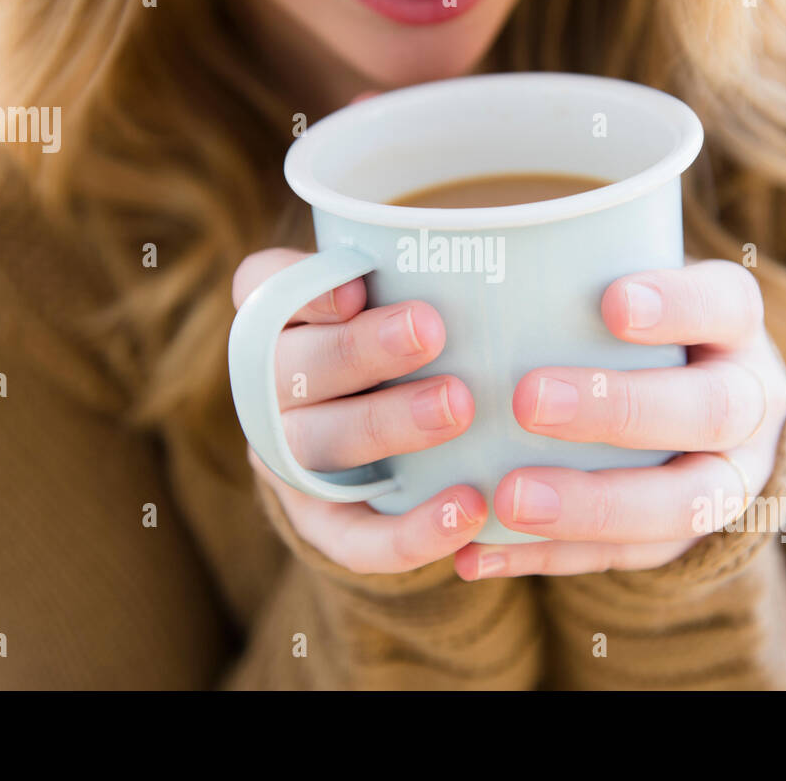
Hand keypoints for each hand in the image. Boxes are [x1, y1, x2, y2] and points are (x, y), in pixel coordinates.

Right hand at [232, 247, 488, 573]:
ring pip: (319, 444)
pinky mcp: (320, 522)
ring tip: (458, 405)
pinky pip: (352, 538)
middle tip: (431, 331)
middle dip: (360, 349)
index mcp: (283, 318)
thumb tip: (521, 247)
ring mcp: (290, 458)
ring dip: (386, 423)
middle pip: (293, 366)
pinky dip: (408, 531)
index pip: (264, 289)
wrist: (390, 449)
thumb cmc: (413, 345)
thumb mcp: (410, 294)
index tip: (355, 286)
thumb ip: (432, 270)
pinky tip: (470, 509)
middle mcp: (272, 387)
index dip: (302, 289)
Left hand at [454, 259, 785, 579]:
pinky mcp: (685, 539)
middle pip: (709, 410)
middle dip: (620, 408)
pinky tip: (480, 552)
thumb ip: (575, 270)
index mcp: (734, 326)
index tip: (612, 302)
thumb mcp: (633, 284)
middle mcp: (749, 403)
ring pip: (682, 504)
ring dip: (591, 504)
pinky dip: (548, 558)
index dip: (678, 305)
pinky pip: (625, 558)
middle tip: (529, 399)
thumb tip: (454, 251)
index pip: (725, 305)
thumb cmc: (636, 331)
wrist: (700, 414)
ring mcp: (728, 480)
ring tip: (509, 498)